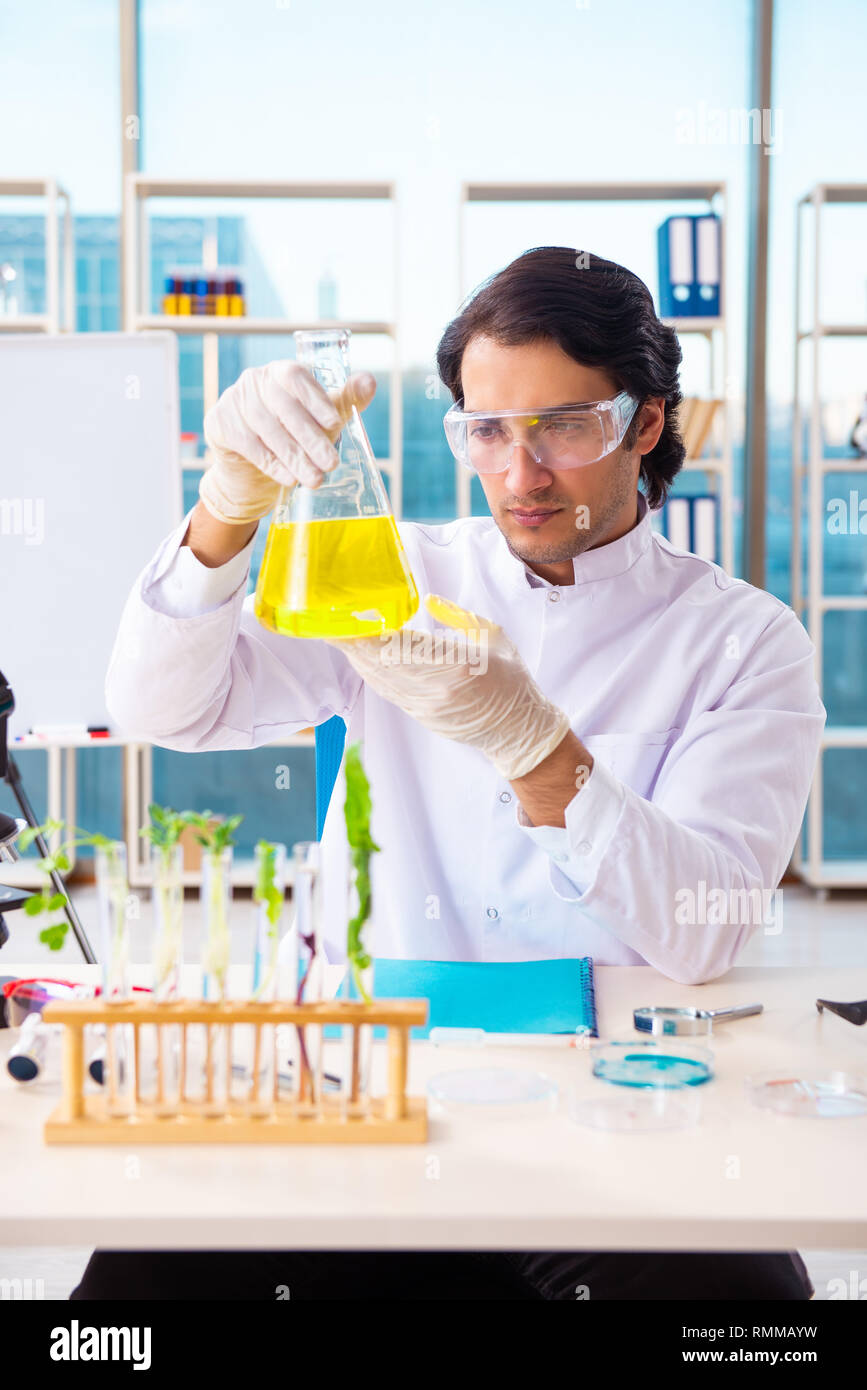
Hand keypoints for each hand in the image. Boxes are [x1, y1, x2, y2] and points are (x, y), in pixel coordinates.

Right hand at [199, 361, 375, 524]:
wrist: (250, 469)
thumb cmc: (292, 436)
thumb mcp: (322, 420)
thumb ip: (345, 400)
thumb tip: (370, 380)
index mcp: (282, 372)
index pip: (296, 377)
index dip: (316, 400)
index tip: (335, 424)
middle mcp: (256, 380)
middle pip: (283, 407)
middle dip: (310, 438)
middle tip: (331, 464)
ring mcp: (234, 399)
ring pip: (267, 429)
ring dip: (294, 457)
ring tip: (314, 479)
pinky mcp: (219, 422)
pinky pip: (247, 443)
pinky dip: (271, 463)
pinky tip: (288, 478)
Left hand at [325, 594, 570, 779]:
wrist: (518, 733)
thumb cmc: (512, 682)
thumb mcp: (494, 638)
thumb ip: (458, 617)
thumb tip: (429, 601)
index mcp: (458, 665)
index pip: (403, 644)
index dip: (372, 631)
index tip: (352, 614)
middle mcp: (436, 688)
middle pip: (381, 661)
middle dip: (351, 640)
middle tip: (326, 618)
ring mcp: (425, 705)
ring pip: (378, 677)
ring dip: (355, 654)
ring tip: (333, 631)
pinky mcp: (419, 715)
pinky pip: (386, 689)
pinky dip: (368, 670)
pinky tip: (356, 655)